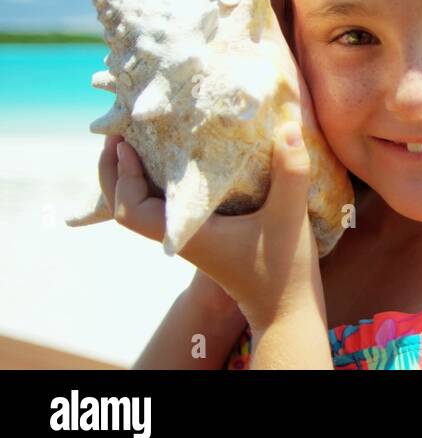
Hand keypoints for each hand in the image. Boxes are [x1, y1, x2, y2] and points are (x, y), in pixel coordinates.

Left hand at [98, 121, 323, 329]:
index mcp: (189, 235)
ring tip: (140, 140)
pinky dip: (160, 183)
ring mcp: (192, 239)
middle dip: (115, 172)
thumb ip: (291, 173)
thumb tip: (288, 127)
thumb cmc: (284, 269)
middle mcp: (182, 238)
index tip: (126, 144)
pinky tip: (179, 162)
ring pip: (144, 208)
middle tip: (118, 133)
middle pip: (124, 209)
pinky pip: (167, 207)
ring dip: (135, 176)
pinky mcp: (205, 236)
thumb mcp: (290, 217)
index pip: (131, 211)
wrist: (287, 309)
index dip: (123, 177)